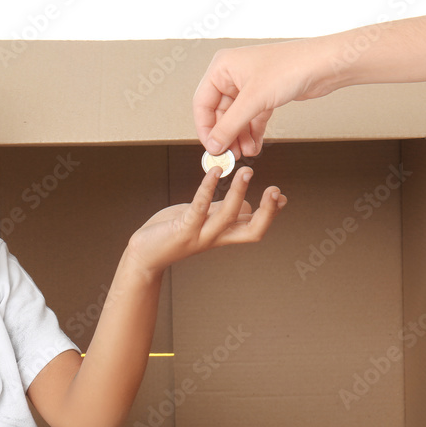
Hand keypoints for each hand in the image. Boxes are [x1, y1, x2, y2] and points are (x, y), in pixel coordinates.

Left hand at [125, 165, 285, 278]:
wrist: (144, 255)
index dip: (271, 213)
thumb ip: (220, 212)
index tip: (282, 197)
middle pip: (252, 231)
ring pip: (228, 217)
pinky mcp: (183, 230)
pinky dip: (208, 188)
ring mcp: (201, 235)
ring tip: (246, 172)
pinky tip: (214, 172)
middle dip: (267, 212)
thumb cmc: (170, 234)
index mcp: (222, 235)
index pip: (254, 227)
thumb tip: (244, 204)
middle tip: (275, 190)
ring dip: (239, 193)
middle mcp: (216, 238)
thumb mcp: (200, 221)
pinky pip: (200, 207)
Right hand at [193, 39, 330, 156]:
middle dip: (226, 135)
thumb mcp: (254, 100)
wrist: (325, 64)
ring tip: (245, 153)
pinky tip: (254, 146)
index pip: (202, 103)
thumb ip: (230, 125)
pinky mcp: (265, 94)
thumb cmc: (290, 67)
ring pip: (236, 117)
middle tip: (229, 156)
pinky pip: (251, 117)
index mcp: (222, 67)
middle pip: (219, 112)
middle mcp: (233, 74)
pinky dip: (252, 132)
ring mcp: (249, 85)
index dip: (205, 129)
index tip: (212, 149)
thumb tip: (213, 145)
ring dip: (239, 137)